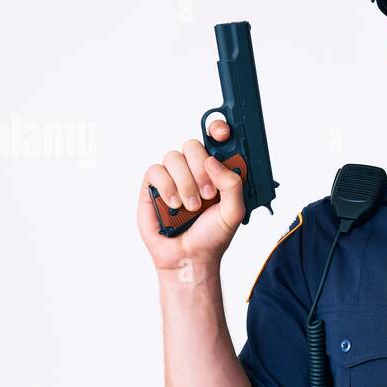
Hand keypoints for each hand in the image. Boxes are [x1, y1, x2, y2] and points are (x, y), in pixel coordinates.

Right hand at [136, 119, 245, 272]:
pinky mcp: (153, 186)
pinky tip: (175, 205)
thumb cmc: (212, 235)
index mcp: (215, 172)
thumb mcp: (234, 211)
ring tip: (192, 207)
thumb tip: (213, 161)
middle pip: (193, 145)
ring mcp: (172, 177)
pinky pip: (155, 171)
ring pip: (174, 157)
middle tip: (209, 194)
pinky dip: (167, 187)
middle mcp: (193, 170)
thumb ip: (232, 184)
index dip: (217, 130)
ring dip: (186, 183)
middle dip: (201, 168)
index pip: (215, 141)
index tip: (222, 134)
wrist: (190, 257)